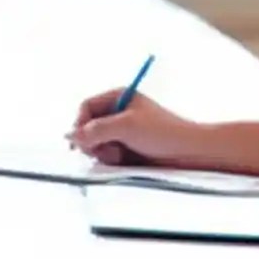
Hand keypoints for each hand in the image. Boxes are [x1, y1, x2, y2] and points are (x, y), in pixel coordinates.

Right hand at [67, 89, 200, 166]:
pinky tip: (124, 161)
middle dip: (93, 141)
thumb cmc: (162, 133)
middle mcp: (118, 113)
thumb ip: (96, 130)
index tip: (82, 141)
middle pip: (87, 128)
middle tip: (106, 151)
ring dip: (103, 153)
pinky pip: (106, 155)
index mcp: (119, 97)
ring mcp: (122, 132)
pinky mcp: (126, 149)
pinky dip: (111, 160)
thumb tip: (70, 136)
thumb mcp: (127, 126)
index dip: (80, 124)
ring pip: (95, 144)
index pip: (85, 107)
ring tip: (121, 156)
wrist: (188, 152)